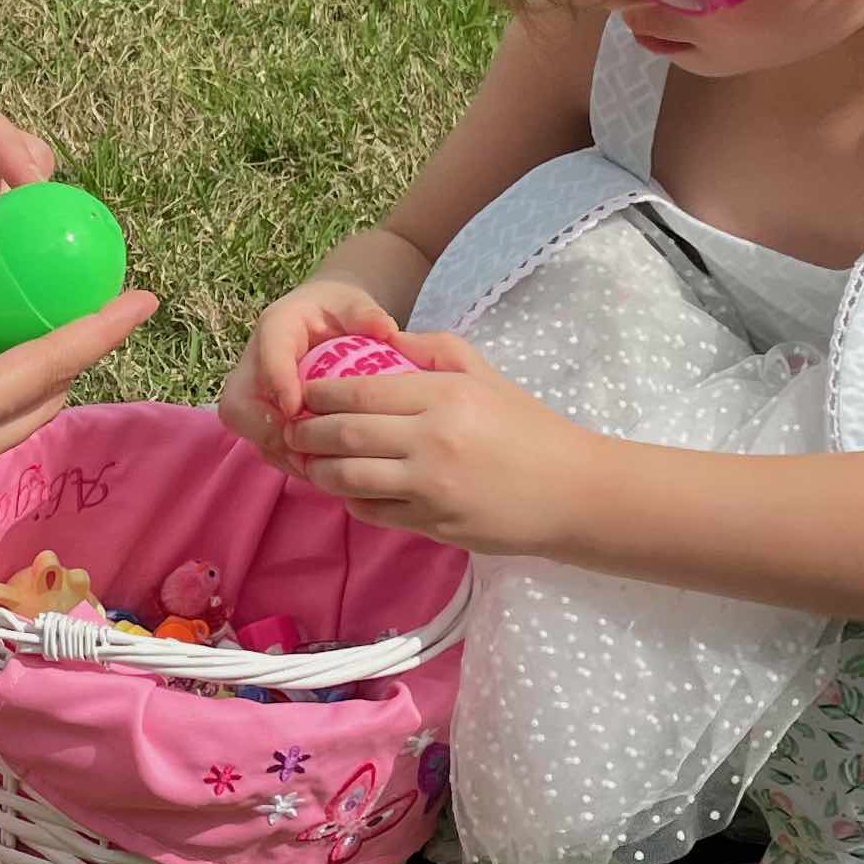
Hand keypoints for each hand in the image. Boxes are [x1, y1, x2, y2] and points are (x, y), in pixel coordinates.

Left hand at [0, 82, 58, 315]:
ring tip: (40, 264)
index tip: (32, 192)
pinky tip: (21, 285)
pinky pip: (1, 246)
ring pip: (17, 206)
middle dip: (33, 195)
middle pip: (19, 162)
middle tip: (41, 235)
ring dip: (26, 232)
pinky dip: (10, 262)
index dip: (15, 157)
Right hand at [218, 279, 407, 469]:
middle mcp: (254, 361)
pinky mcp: (260, 415)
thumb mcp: (353, 304)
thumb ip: (366, 314)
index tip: (297, 409)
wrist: (325, 318)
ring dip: (278, 450)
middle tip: (306, 446)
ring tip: (317, 466)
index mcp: (276, 327)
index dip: (278, 384)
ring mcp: (253, 391)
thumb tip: (386, 331)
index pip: (268, 356)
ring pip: (247, 430)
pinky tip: (320, 468)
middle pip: (238, 404)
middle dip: (267, 429)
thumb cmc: (339, 311)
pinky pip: (263, 444)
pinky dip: (287, 458)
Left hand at [284, 334, 582, 554]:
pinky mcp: (432, 525)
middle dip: (305, 432)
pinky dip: (351, 500)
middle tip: (292, 430)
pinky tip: (347, 489)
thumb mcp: (486, 375)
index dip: (319, 393)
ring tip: (308, 461)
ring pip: (348, 478)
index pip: (359, 391)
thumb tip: (384, 339)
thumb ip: (434, 350)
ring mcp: (430, 488)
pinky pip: (373, 512)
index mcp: (443, 396)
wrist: (571, 491)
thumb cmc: (528, 427)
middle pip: (343, 435)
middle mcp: (431, 440)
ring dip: (319, 470)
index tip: (302, 393)